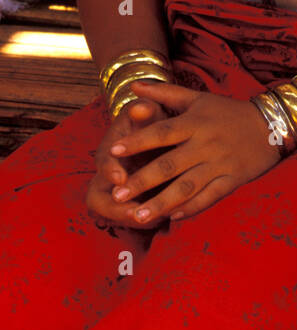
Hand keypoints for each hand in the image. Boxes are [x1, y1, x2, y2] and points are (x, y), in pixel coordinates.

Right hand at [87, 93, 170, 230]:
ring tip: (154, 221)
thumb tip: (141, 107)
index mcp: (112, 150)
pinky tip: (165, 221)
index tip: (121, 178)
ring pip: (114, 214)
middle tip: (135, 214)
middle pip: (98, 199)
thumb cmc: (155, 122)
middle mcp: (110, 173)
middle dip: (114, 209)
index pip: (103, 162)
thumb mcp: (152, 113)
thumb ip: (146, 112)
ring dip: (131, 220)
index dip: (110, 171)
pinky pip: (131, 220)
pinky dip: (145, 222)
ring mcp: (118, 191)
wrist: (162, 134)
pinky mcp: (131, 203)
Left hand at [104, 80, 280, 225]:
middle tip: (117, 195)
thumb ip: (164, 93)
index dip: (137, 141)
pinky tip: (172, 218)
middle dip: (142, 181)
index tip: (113, 151)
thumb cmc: (228, 111)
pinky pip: (210, 197)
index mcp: (195, 122)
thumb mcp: (198, 98)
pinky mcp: (232, 180)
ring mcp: (219, 164)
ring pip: (187, 187)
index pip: (161, 132)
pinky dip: (191, 208)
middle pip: (170, 164)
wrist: (272, 124)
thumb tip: (133, 86)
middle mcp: (205, 143)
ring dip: (162, 202)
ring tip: (138, 217)